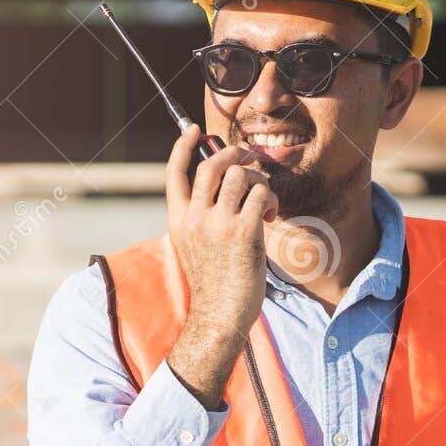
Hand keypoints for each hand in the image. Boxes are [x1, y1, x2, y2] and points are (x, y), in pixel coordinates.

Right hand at [163, 124, 276, 409]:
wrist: (219, 315)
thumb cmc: (213, 283)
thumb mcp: (193, 246)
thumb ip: (199, 217)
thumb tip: (218, 185)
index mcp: (178, 220)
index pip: (174, 173)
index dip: (182, 146)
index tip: (193, 130)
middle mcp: (195, 217)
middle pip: (212, 165)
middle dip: (235, 154)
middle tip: (249, 159)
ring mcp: (218, 224)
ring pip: (241, 175)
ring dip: (258, 180)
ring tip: (264, 200)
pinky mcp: (244, 232)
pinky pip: (262, 194)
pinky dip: (271, 199)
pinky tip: (271, 216)